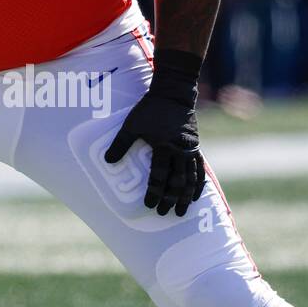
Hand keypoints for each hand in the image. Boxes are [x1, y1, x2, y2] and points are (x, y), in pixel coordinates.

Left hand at [104, 49, 204, 216]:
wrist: (174, 93)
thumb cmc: (149, 109)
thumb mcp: (131, 124)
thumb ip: (120, 144)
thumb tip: (107, 162)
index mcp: (163, 146)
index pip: (159, 175)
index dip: (154, 191)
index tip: (149, 205)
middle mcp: (179, 150)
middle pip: (176, 181)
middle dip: (170, 199)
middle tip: (164, 213)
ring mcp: (190, 149)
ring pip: (190, 179)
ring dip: (186, 197)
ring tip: (182, 212)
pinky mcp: (196, 147)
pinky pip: (200, 170)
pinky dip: (198, 185)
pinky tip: (196, 197)